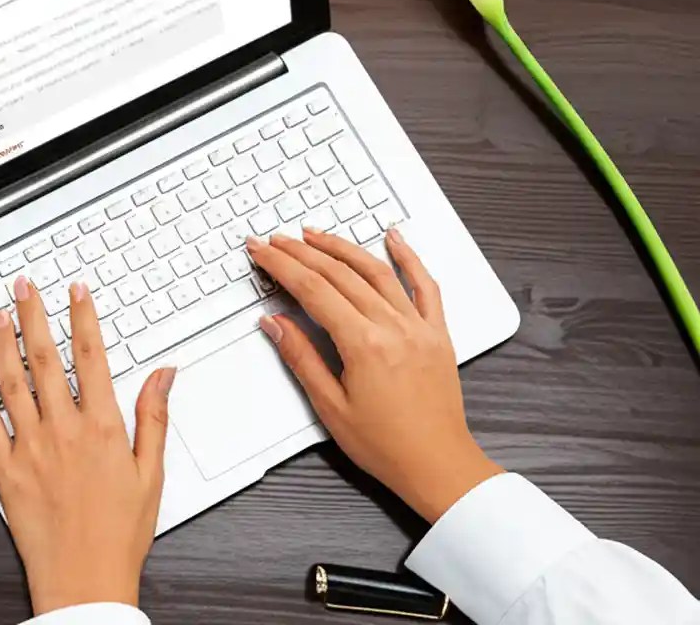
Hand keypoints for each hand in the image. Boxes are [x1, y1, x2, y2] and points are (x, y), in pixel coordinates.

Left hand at [0, 276, 175, 615]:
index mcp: (103, 427)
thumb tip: (164, 374)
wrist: (85, 580)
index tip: (75, 291)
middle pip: (46, 358)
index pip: (91, 356)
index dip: (82, 316)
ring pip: (12, 381)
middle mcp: (64, 430)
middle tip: (25, 286)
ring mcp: (31, 448)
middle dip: (34, 314)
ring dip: (3, 343)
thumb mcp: (152, 473)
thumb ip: (154, 417)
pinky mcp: (6, 469)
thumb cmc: (120, 534)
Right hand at [247, 228, 502, 522]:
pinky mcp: (438, 333)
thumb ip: (301, 357)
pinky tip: (393, 237)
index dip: (282, 266)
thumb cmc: (386, 446)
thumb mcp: (329, 406)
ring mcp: (419, 327)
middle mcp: (393, 327)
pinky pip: (425, 284)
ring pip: (377, 271)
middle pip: (340, 274)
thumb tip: (274, 323)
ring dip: (342, 247)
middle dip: (302, 252)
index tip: (262, 251)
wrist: (437, 465)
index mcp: (364, 345)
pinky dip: (409, 257)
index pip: (313, 290)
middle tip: (276, 240)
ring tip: (315, 234)